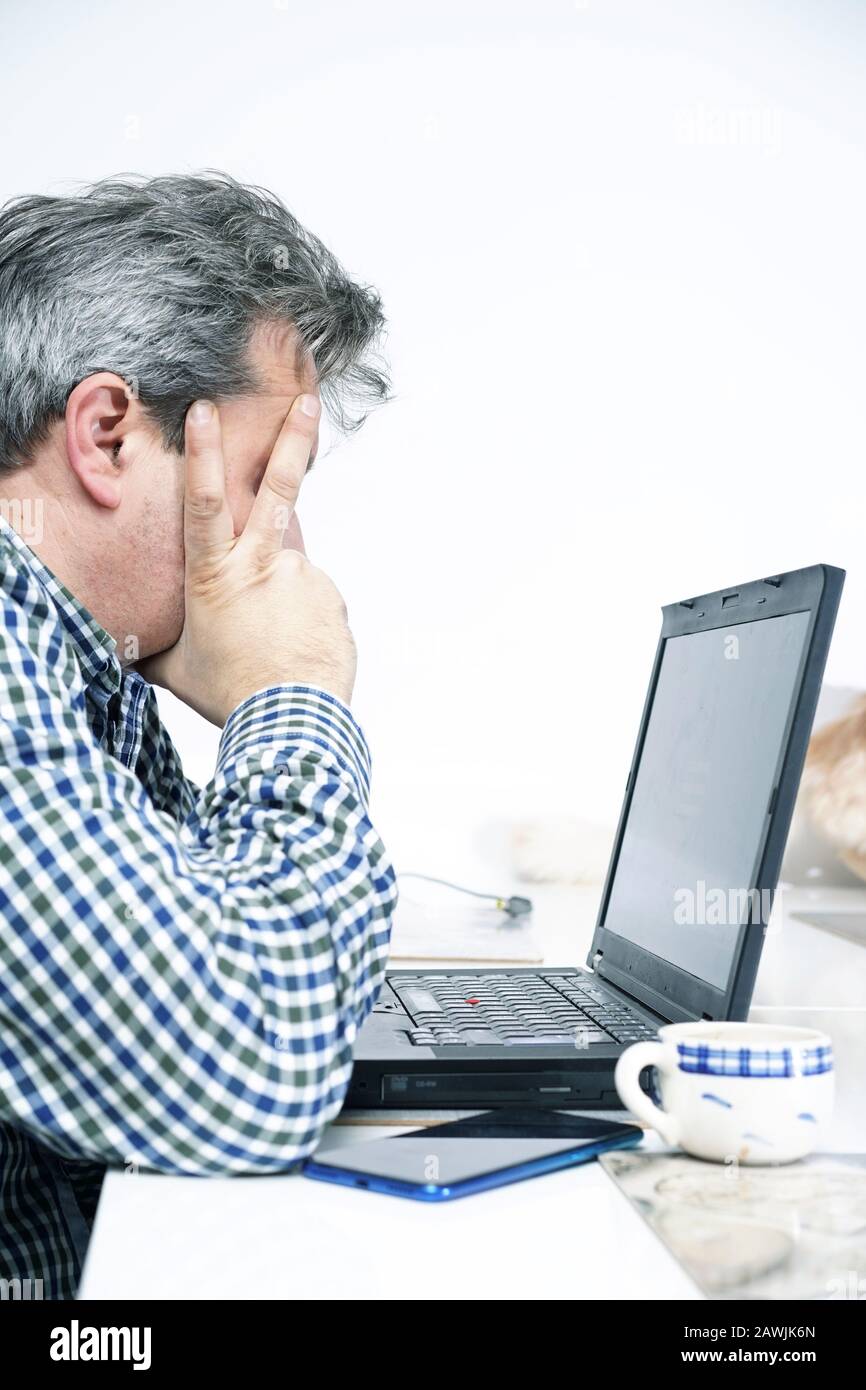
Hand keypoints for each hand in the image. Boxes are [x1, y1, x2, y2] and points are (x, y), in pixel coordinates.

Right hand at [140, 395, 356, 725]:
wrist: (290, 720)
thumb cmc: (229, 693)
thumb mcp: (176, 668)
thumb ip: (156, 647)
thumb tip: (127, 649)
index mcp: (216, 575)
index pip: (206, 503)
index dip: (205, 454)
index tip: (205, 409)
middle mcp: (264, 566)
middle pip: (279, 491)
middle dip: (292, 441)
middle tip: (306, 400)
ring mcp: (304, 579)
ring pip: (291, 571)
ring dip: (282, 597)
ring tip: (272, 646)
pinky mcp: (333, 599)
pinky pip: (315, 603)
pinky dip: (304, 621)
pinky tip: (293, 652)